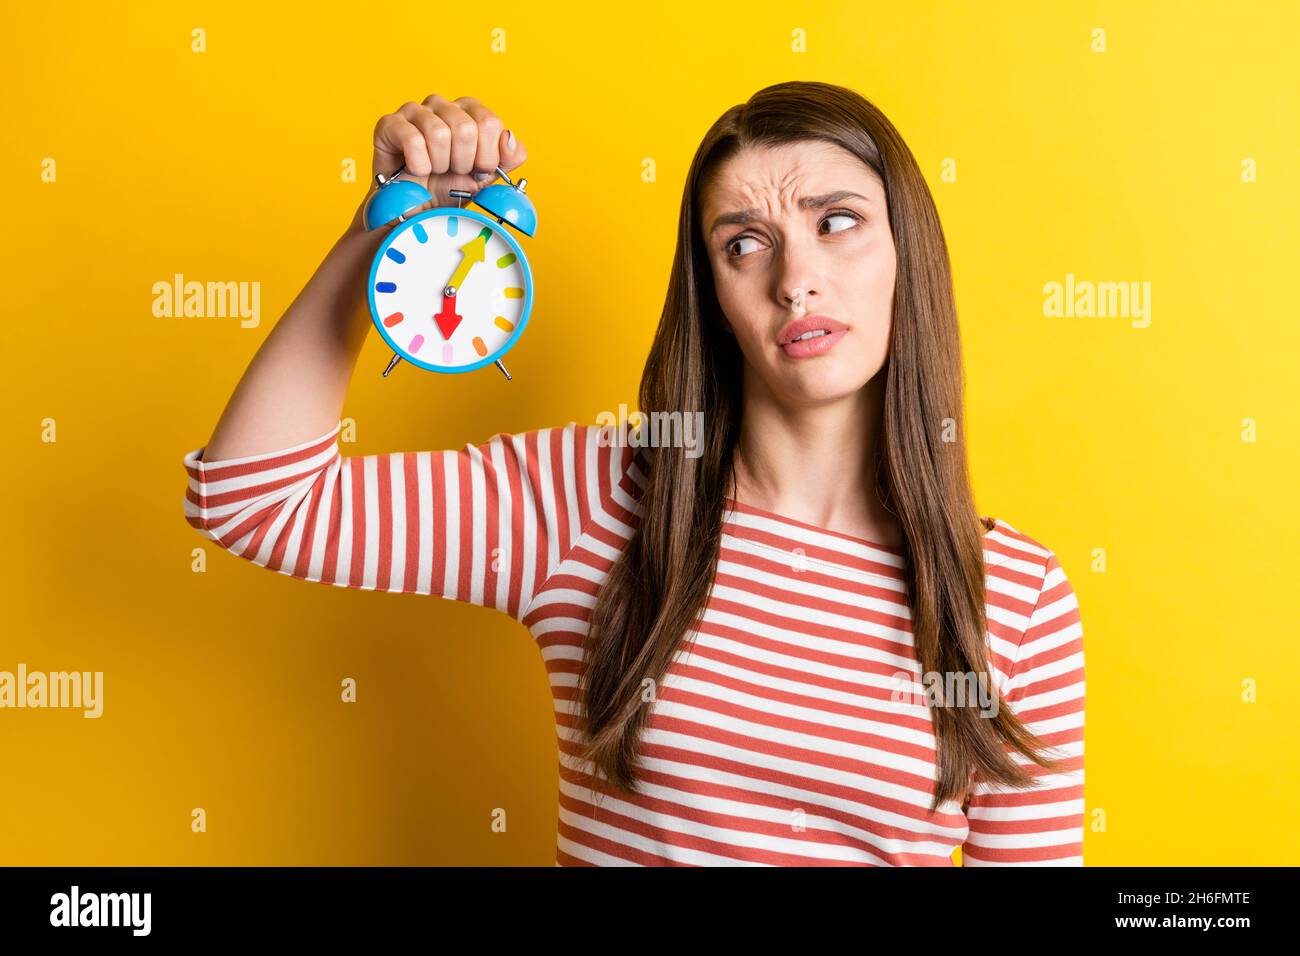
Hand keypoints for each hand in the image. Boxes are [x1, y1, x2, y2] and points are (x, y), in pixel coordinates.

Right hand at [370, 94, 527, 213]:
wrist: (415, 209)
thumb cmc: (449, 188)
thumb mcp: (486, 176)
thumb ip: (508, 158)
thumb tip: (511, 139)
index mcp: (469, 110)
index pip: (490, 122)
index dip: (487, 156)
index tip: (478, 170)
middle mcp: (442, 104)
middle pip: (466, 129)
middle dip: (464, 162)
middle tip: (454, 172)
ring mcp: (415, 111)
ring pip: (439, 134)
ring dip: (440, 164)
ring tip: (434, 170)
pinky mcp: (389, 124)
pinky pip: (412, 140)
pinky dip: (419, 165)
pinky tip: (416, 170)